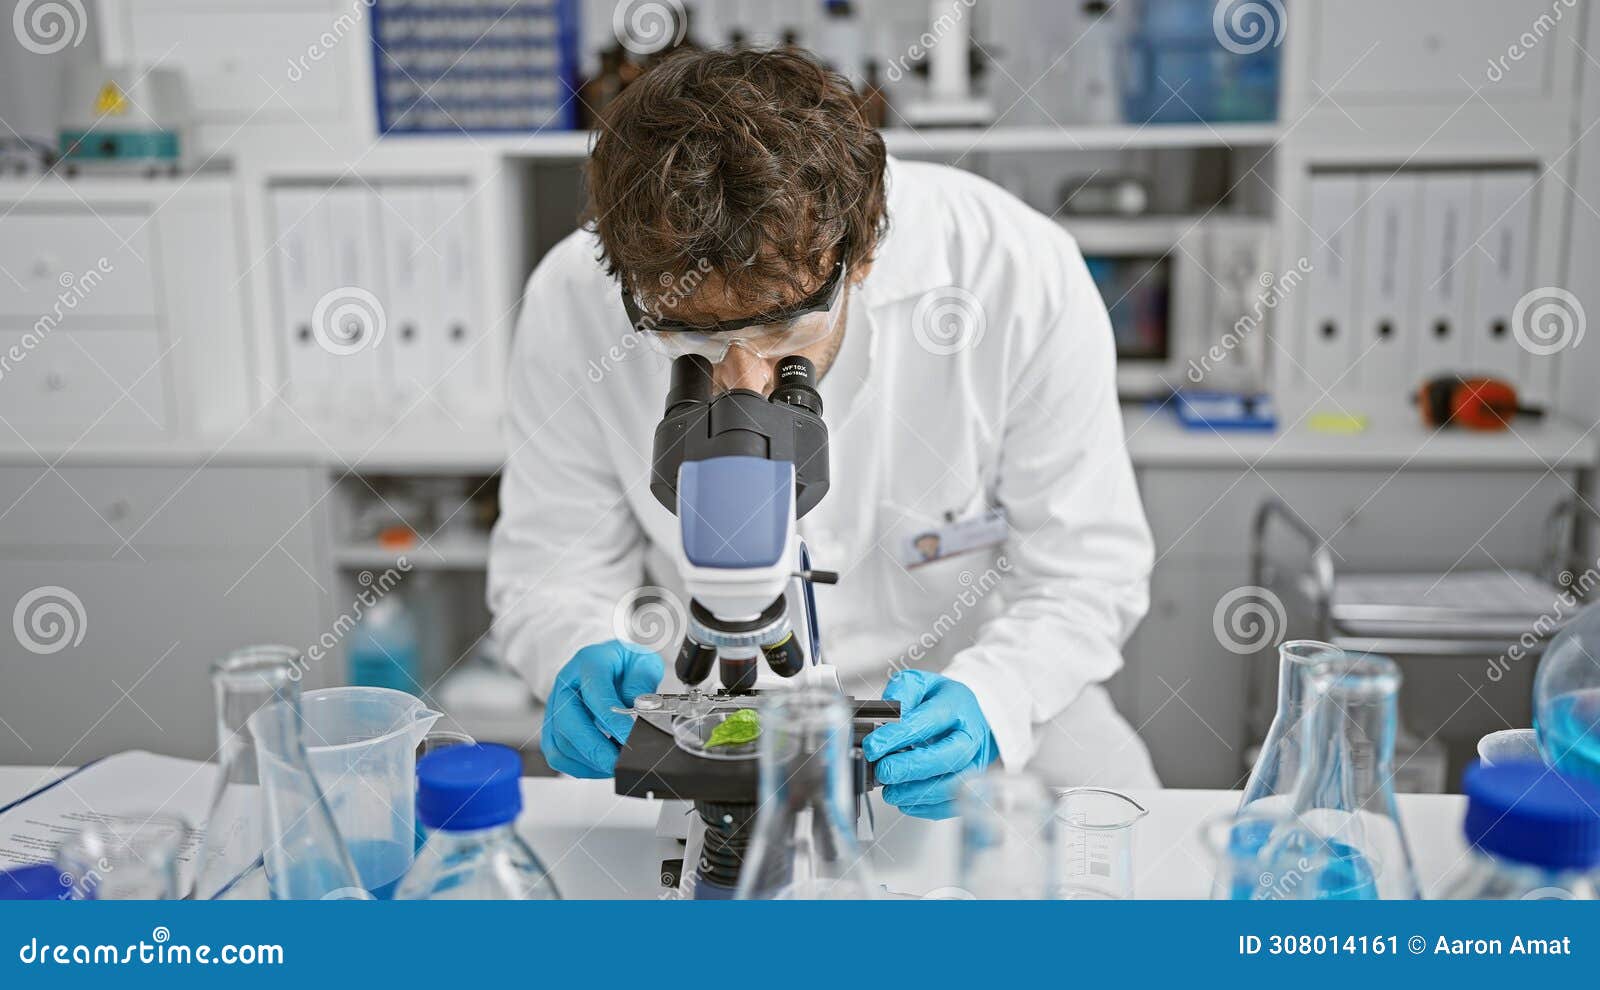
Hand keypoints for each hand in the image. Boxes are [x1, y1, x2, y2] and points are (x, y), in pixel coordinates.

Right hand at [540, 640, 662, 778]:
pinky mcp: (553, 724)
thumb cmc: (625, 662)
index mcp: (589, 662)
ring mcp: (556, 704)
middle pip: (568, 723)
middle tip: (620, 763)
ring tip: (614, 766)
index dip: (613, 723)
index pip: (596, 695)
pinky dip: (579, 767)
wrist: (609, 660)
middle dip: (596, 750)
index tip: (630, 742)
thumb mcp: (643, 662)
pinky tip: (600, 767)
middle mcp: (566, 683)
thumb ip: (641, 685)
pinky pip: (557, 754)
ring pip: (559, 743)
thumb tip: (638, 713)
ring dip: (588, 762)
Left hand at [862, 670, 998, 819]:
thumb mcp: (921, 683)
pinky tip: (905, 800)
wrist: (970, 716)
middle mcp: (971, 736)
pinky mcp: (971, 787)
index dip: (899, 736)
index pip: (928, 722)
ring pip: (952, 786)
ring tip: (890, 791)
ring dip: (917, 793)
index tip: (873, 746)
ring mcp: (974, 763)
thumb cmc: (942, 701)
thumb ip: (901, 693)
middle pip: (948, 757)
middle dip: (911, 768)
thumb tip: (883, 716)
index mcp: (957, 705)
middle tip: (883, 771)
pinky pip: (951, 805)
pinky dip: (926, 808)